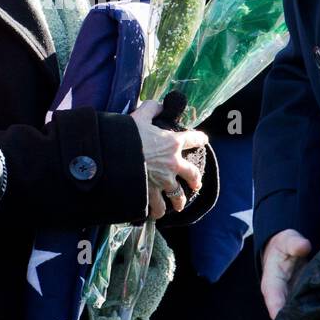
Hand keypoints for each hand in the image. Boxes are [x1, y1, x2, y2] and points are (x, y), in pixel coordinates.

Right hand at [131, 99, 206, 219]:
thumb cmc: (128, 135)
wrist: (116, 156)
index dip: (199, 138)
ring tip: (179, 206)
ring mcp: (163, 180)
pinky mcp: (151, 193)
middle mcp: (173, 164)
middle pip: (192, 174)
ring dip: (179, 201)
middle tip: (196, 184)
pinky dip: (157, 211)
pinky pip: (157, 206)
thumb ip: (151, 109)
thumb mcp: (140, 116)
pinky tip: (156, 214)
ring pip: (177, 195)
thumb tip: (158, 105)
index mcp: (172, 143)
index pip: (193, 139)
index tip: (203, 139)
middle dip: (195, 180)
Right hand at [261, 229, 311, 319]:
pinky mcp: (304, 302)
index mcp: (272, 284)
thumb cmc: (284, 246)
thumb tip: (304, 246)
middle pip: (287, 315)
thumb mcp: (286, 240)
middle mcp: (280, 297)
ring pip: (300, 317)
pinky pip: (311, 312)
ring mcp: (292, 301)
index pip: (273, 301)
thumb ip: (294, 243)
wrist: (286, 250)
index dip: (279, 312)